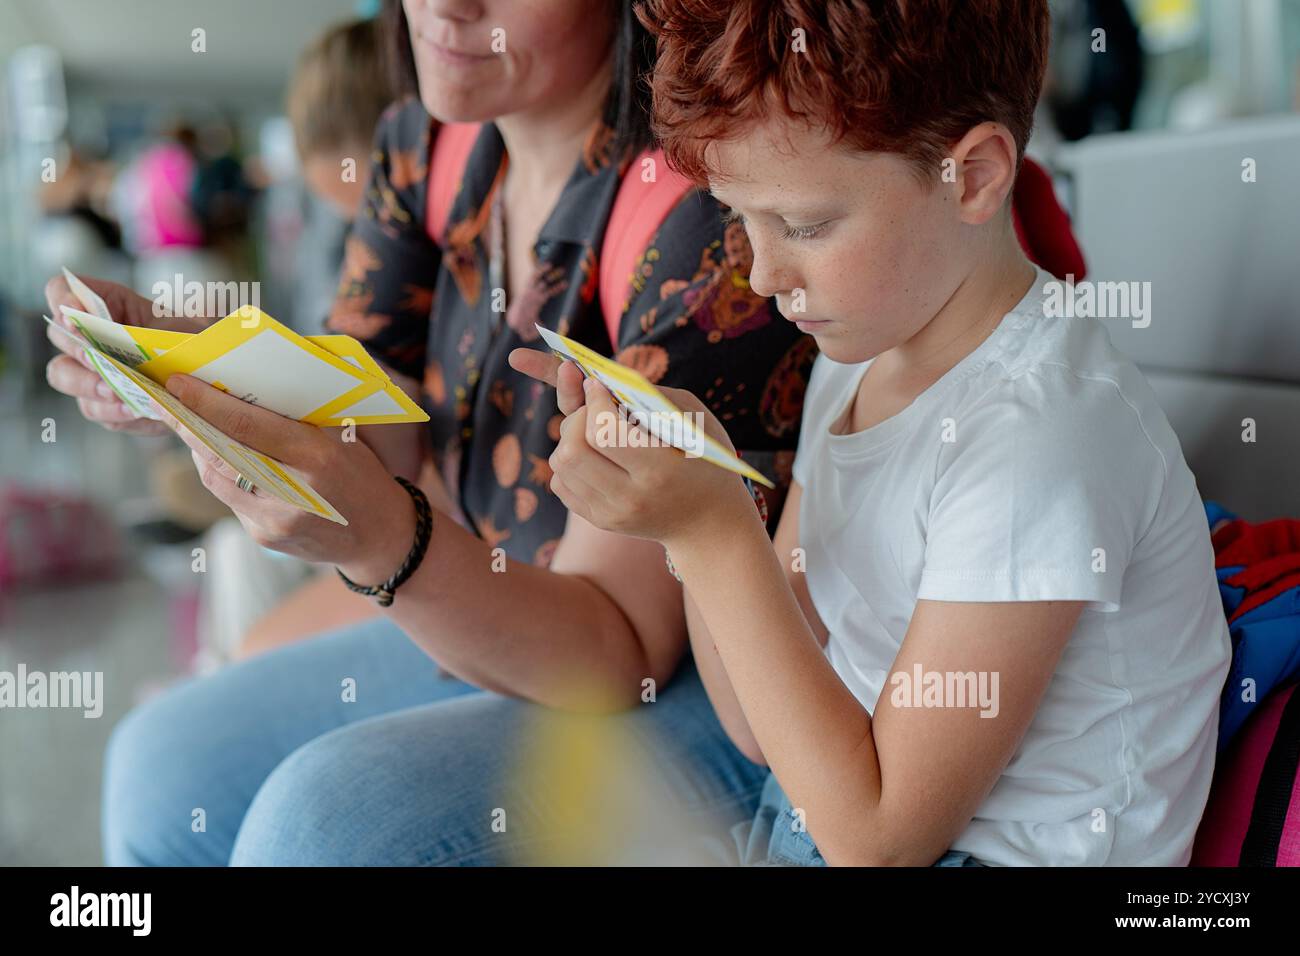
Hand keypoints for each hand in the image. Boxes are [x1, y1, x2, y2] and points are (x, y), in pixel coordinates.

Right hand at [43, 274, 208, 435]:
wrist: (208, 382)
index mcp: (105, 306)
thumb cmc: (191, 345)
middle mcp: (88, 338)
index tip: (74, 314)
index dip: (63, 299)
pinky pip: (94, 408)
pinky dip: (112, 411)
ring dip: (87, 383)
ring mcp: (89, 372)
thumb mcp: (180, 328)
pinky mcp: (102, 404)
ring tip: (114, 390)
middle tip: (95, 359)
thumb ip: (157, 328)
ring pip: (64, 375)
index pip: (62, 292)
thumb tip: (135, 341)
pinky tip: (132, 409)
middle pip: (59, 337)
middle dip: (75, 348)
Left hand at [158, 373, 416, 580]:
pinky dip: (221, 475)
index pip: (248, 427)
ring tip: (191, 426)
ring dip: (200, 450)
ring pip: (217, 478)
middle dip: (190, 424)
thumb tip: (243, 393)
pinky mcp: (264, 538)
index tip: (178, 383)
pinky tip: (221, 460)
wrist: (380, 536)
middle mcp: (295, 493)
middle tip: (169, 401)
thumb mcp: (341, 440)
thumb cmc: (362, 477)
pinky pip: (230, 499)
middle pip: (223, 453)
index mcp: (318, 458)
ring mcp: (276, 521)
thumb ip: (296, 421)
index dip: (207, 404)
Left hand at [508, 347, 752, 547]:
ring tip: (596, 431)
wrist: (709, 523)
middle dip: (577, 416)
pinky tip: (594, 454)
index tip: (597, 385)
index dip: (594, 401)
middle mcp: (630, 498)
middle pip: (572, 450)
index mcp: (659, 471)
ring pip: (560, 465)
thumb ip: (650, 395)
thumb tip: (603, 380)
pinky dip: (570, 460)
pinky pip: (560, 482)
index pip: (603, 432)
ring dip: (570, 437)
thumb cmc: (707, 462)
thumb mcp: (695, 421)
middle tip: (596, 409)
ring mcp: (611, 514)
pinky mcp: (599, 520)